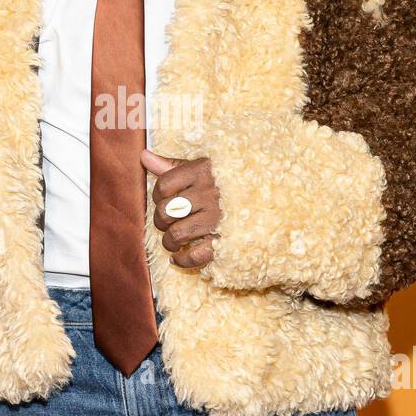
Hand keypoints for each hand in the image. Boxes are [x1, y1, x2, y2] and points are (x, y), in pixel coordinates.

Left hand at [141, 148, 220, 269]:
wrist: (270, 197)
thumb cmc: (228, 183)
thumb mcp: (203, 167)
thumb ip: (172, 165)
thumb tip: (144, 156)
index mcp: (203, 172)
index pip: (164, 185)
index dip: (158, 195)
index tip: (164, 199)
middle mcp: (210, 194)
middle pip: (166, 211)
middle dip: (161, 220)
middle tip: (168, 222)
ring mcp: (218, 219)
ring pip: (177, 235)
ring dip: (170, 241)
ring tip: (174, 240)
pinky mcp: (225, 241)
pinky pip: (195, 256)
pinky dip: (182, 260)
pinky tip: (178, 257)